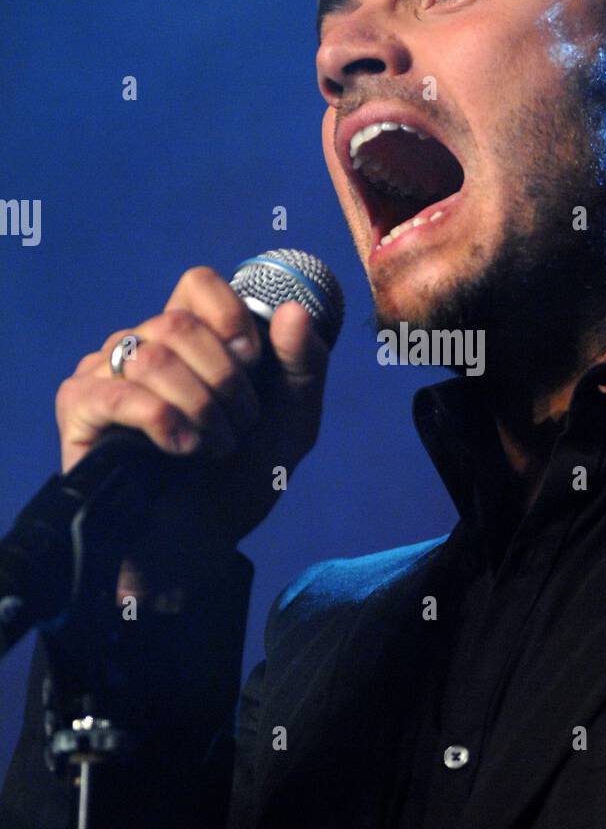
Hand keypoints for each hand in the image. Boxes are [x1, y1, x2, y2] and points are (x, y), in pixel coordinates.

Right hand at [54, 265, 330, 597]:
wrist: (200, 545)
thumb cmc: (239, 480)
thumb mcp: (292, 422)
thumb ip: (304, 364)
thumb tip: (293, 312)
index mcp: (189, 339)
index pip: (197, 283)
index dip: (230, 314)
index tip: (254, 360)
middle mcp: (141, 346)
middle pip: (178, 324)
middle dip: (225, 380)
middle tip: (240, 426)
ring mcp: (105, 374)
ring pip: (150, 356)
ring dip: (199, 407)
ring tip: (214, 448)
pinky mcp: (79, 409)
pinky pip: (116, 393)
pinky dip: (163, 420)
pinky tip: (182, 449)